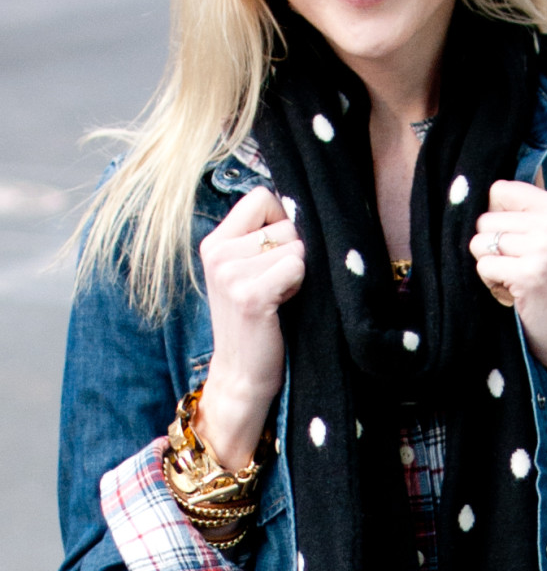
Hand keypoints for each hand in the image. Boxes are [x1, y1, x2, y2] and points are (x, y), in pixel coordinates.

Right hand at [196, 186, 304, 471]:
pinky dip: (298, 286)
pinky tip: (282, 306)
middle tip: (277, 285)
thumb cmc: (258, 319)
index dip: (283, 220)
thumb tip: (307, 201)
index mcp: (215, 241)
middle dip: (293, 252)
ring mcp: (229, 272)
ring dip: (298, 273)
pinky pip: (297, 267)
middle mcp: (216, 251)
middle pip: (285, 222)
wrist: (242, 374)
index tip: (277, 254)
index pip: (262, 196)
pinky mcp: (249, 295)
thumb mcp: (249, 270)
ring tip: (279, 297)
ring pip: (296, 246)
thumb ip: (265, 236)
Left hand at [471, 180, 546, 478]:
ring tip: (518, 280)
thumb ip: (520, 212)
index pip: (499, 189)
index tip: (518, 241)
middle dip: (493, 247)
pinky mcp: (531, 273)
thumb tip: (467, 189)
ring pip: (479, 243)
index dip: (496, 217)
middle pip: (485, 218)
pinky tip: (516, 293)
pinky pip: (483, 267)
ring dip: (490, 266)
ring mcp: (545, 247)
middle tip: (521, 267)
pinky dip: (492, 284)